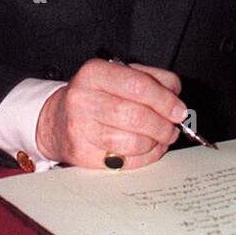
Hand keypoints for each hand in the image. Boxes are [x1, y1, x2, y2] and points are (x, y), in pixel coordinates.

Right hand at [35, 59, 184, 169]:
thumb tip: (176, 97)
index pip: (138, 85)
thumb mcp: (118, 75)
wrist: (56, 120)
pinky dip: (146, 157)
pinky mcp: (83, 155)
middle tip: (173, 128)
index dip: (164, 100)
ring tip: (160, 137)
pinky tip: (148, 149)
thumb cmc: (95, 96)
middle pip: (136, 116)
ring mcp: (81, 129)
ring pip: (133, 142)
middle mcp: (83, 99)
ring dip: (156, 143)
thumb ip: (151, 78)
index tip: (179, 110)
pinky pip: (126, 161)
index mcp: (94, 73)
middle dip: (163, 125)